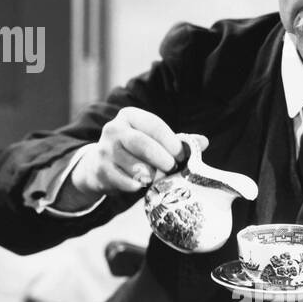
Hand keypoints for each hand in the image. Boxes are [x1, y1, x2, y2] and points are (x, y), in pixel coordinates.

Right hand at [70, 107, 184, 195]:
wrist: (98, 165)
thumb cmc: (133, 151)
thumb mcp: (153, 140)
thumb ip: (177, 141)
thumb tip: (204, 142)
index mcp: (129, 115)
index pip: (154, 125)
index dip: (171, 142)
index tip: (181, 155)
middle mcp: (113, 129)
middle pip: (141, 143)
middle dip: (161, 158)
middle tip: (172, 168)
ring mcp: (104, 150)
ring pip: (134, 165)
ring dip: (150, 174)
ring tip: (156, 177)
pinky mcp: (100, 170)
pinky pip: (125, 181)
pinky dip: (137, 186)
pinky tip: (141, 185)